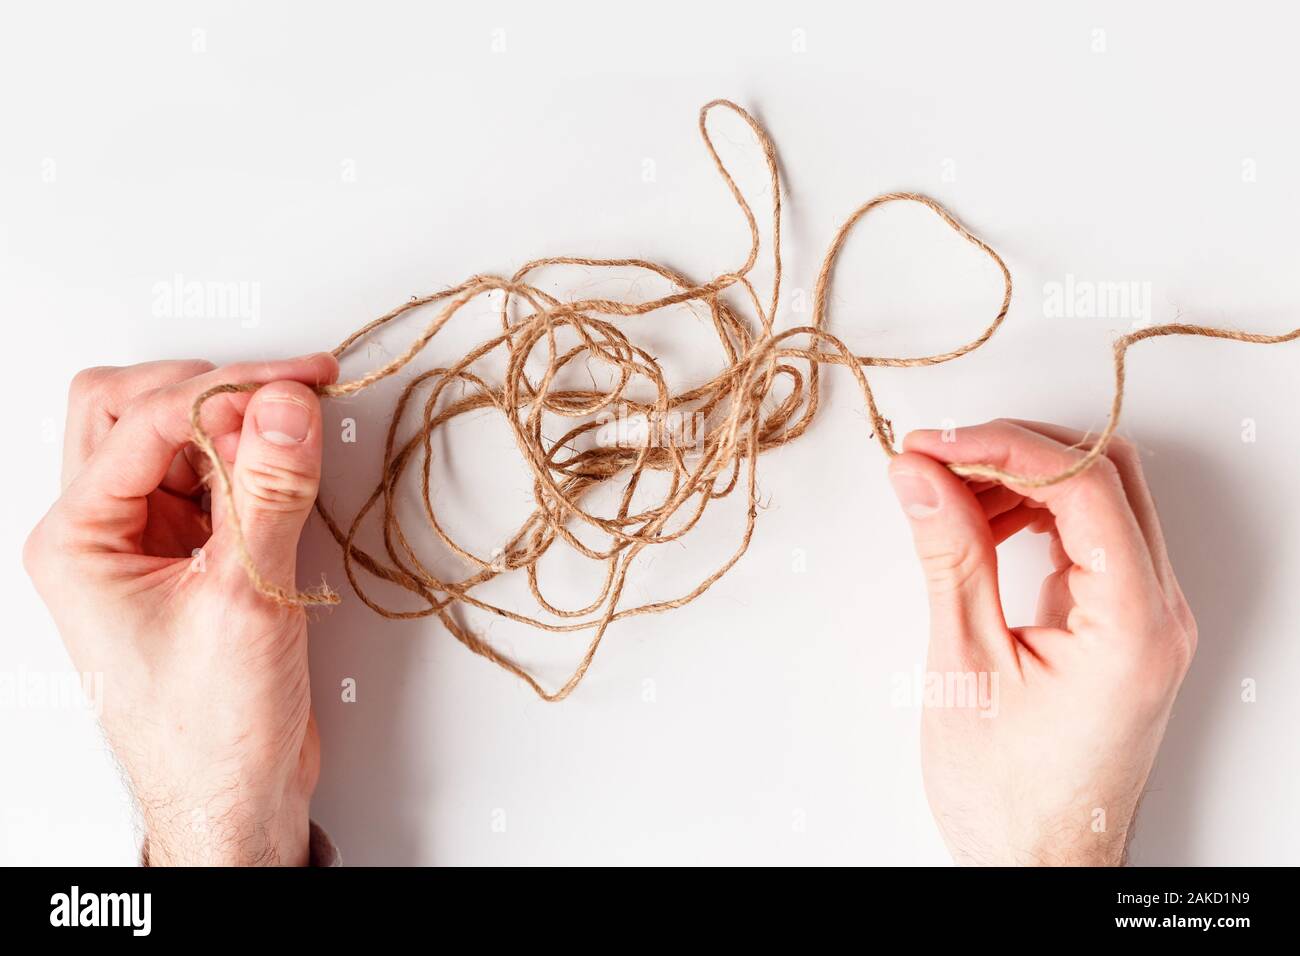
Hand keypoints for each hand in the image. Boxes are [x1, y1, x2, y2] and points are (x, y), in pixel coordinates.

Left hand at [24, 353, 338, 865]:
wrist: (235, 799)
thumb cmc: (210, 730)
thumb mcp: (244, 602)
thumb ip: (268, 493)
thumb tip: (286, 406)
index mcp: (80, 541)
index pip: (145, 424)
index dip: (225, 394)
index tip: (299, 387)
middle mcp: (104, 533)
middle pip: (135, 409)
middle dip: (213, 390)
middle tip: (292, 391)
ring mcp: (149, 542)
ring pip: (176, 438)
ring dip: (237, 423)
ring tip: (302, 429)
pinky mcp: (195, 555)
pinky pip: (217, 479)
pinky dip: (256, 462)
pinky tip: (296, 468)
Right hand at [887, 419, 1195, 865]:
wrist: (1038, 864)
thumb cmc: (1009, 794)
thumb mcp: (965, 666)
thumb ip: (949, 556)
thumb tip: (922, 474)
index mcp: (1133, 626)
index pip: (1086, 485)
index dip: (1004, 447)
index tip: (934, 445)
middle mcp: (1160, 613)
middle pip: (1107, 475)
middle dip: (1015, 449)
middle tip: (935, 455)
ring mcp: (1148, 618)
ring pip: (1100, 499)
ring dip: (1022, 479)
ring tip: (943, 489)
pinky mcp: (1124, 625)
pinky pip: (1090, 539)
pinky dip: (1034, 515)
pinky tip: (979, 523)